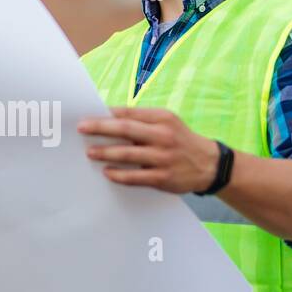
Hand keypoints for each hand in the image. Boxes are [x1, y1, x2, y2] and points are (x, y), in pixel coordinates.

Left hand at [78, 107, 219, 194]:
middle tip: (81, 129)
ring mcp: (163, 157)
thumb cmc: (180, 140)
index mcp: (162, 118)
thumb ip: (142, 119)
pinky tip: (107, 172)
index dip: (106, 114)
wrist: (209, 164)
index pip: (129, 113)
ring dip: (106, 152)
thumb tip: (109, 116)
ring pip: (128, 154)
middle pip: (126, 129)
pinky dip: (119, 174)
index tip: (87, 116)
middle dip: (100, 128)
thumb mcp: (167, 122)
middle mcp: (163, 136)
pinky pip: (136, 177)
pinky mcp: (163, 177)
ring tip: (90, 152)